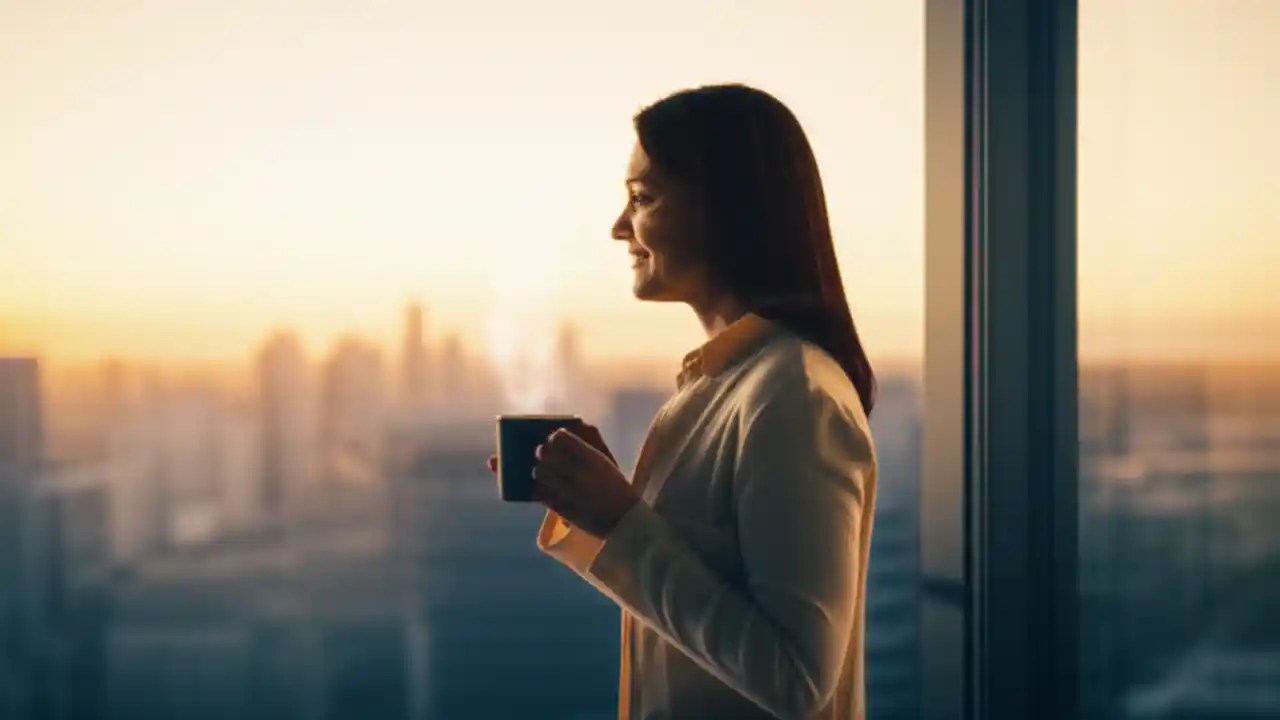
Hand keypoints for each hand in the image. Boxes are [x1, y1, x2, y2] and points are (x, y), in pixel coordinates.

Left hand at [487, 423, 637, 539]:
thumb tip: (563, 440)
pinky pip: (540, 492)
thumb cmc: (617, 488)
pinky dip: (540, 488)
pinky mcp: (561, 506)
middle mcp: (576, 472)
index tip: (556, 438)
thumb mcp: (605, 463)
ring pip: (539, 472)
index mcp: (590, 458)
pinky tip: (546, 487)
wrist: (623, 518)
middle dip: (544, 452)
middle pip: (545, 453)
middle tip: (545, 454)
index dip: (556, 437)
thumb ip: (585, 451)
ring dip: (541, 470)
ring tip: (547, 472)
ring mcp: (566, 490)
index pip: (561, 438)